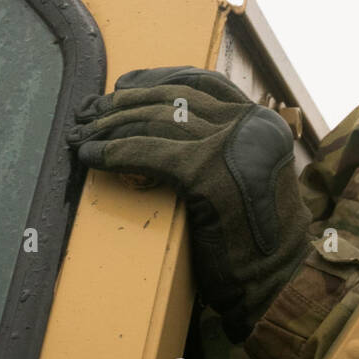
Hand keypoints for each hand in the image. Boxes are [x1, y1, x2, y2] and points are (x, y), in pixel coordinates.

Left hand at [67, 67, 310, 342]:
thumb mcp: (251, 175)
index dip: (158, 79)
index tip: (125, 84)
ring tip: (82, 134)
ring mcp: (229, 146)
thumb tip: (165, 126)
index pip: (202, 83)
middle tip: (90, 112)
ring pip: (156, 121)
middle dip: (124, 104)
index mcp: (261, 121)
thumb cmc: (257, 238)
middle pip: (173, 98)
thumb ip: (226, 147)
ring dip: (110, 126)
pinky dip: (112, 152)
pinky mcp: (206, 173)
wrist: (276, 279)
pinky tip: (90, 156)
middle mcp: (248, 124)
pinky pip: (146, 152)